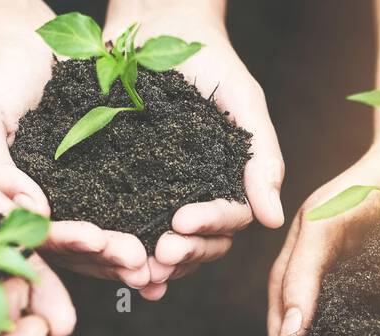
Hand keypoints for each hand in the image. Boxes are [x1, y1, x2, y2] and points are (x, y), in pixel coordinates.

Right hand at [0, 0, 155, 289]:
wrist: (21, 47)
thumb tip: (34, 211)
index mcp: (9, 207)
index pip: (38, 235)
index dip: (66, 241)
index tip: (94, 239)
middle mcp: (44, 213)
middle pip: (75, 249)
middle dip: (106, 258)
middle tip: (139, 264)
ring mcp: (74, 202)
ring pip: (102, 240)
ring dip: (128, 256)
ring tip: (158, 265)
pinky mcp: (103, 185)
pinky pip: (126, 211)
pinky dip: (146, 227)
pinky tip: (173, 240)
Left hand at [104, 1, 284, 292]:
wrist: (158, 23)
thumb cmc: (210, 59)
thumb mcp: (244, 102)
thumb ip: (262, 158)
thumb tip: (273, 221)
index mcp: (229, 182)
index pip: (229, 220)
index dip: (209, 227)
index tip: (182, 222)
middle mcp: (197, 196)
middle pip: (199, 244)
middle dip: (182, 253)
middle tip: (159, 255)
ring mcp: (160, 195)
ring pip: (165, 245)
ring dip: (153, 262)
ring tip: (136, 267)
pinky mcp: (122, 186)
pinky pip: (124, 224)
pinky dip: (120, 245)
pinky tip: (107, 256)